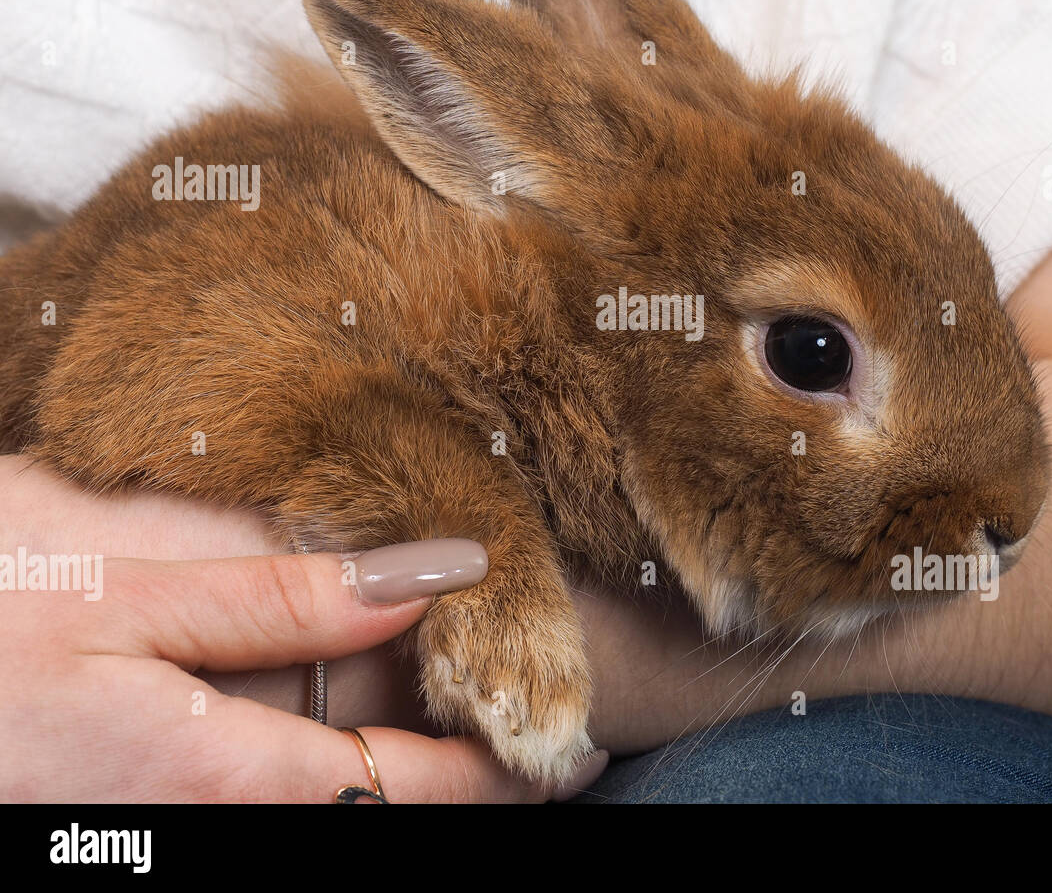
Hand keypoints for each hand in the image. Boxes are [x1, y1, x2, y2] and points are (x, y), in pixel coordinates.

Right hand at [0, 466, 606, 800]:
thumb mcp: (134, 596)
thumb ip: (291, 595)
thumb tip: (440, 569)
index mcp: (223, 778)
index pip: (407, 793)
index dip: (501, 776)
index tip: (574, 752)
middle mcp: (208, 824)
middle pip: (371, 812)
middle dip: (460, 782)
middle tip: (540, 736)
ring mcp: (173, 823)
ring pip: (322, 808)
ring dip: (399, 773)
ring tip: (457, 712)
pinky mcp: (148, 806)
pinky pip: (270, 795)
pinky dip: (329, 766)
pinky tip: (339, 707)